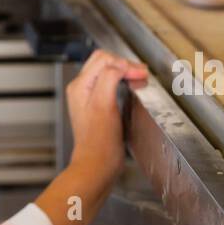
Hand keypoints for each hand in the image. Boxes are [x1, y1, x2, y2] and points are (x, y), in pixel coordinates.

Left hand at [65, 48, 147, 186]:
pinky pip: (110, 84)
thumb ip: (110, 78)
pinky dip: (123, 81)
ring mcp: (89, 97)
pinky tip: (132, 87)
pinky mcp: (98, 106)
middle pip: (104, 62)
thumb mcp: (104, 104)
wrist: (97, 165)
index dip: (125, 63)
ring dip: (125, 71)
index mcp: (80, 85)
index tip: (141, 73)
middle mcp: (82, 89)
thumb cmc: (99, 142)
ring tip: (140, 78)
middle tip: (142, 73)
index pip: (104, 59)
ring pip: (108, 71)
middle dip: (125, 64)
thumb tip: (120, 64)